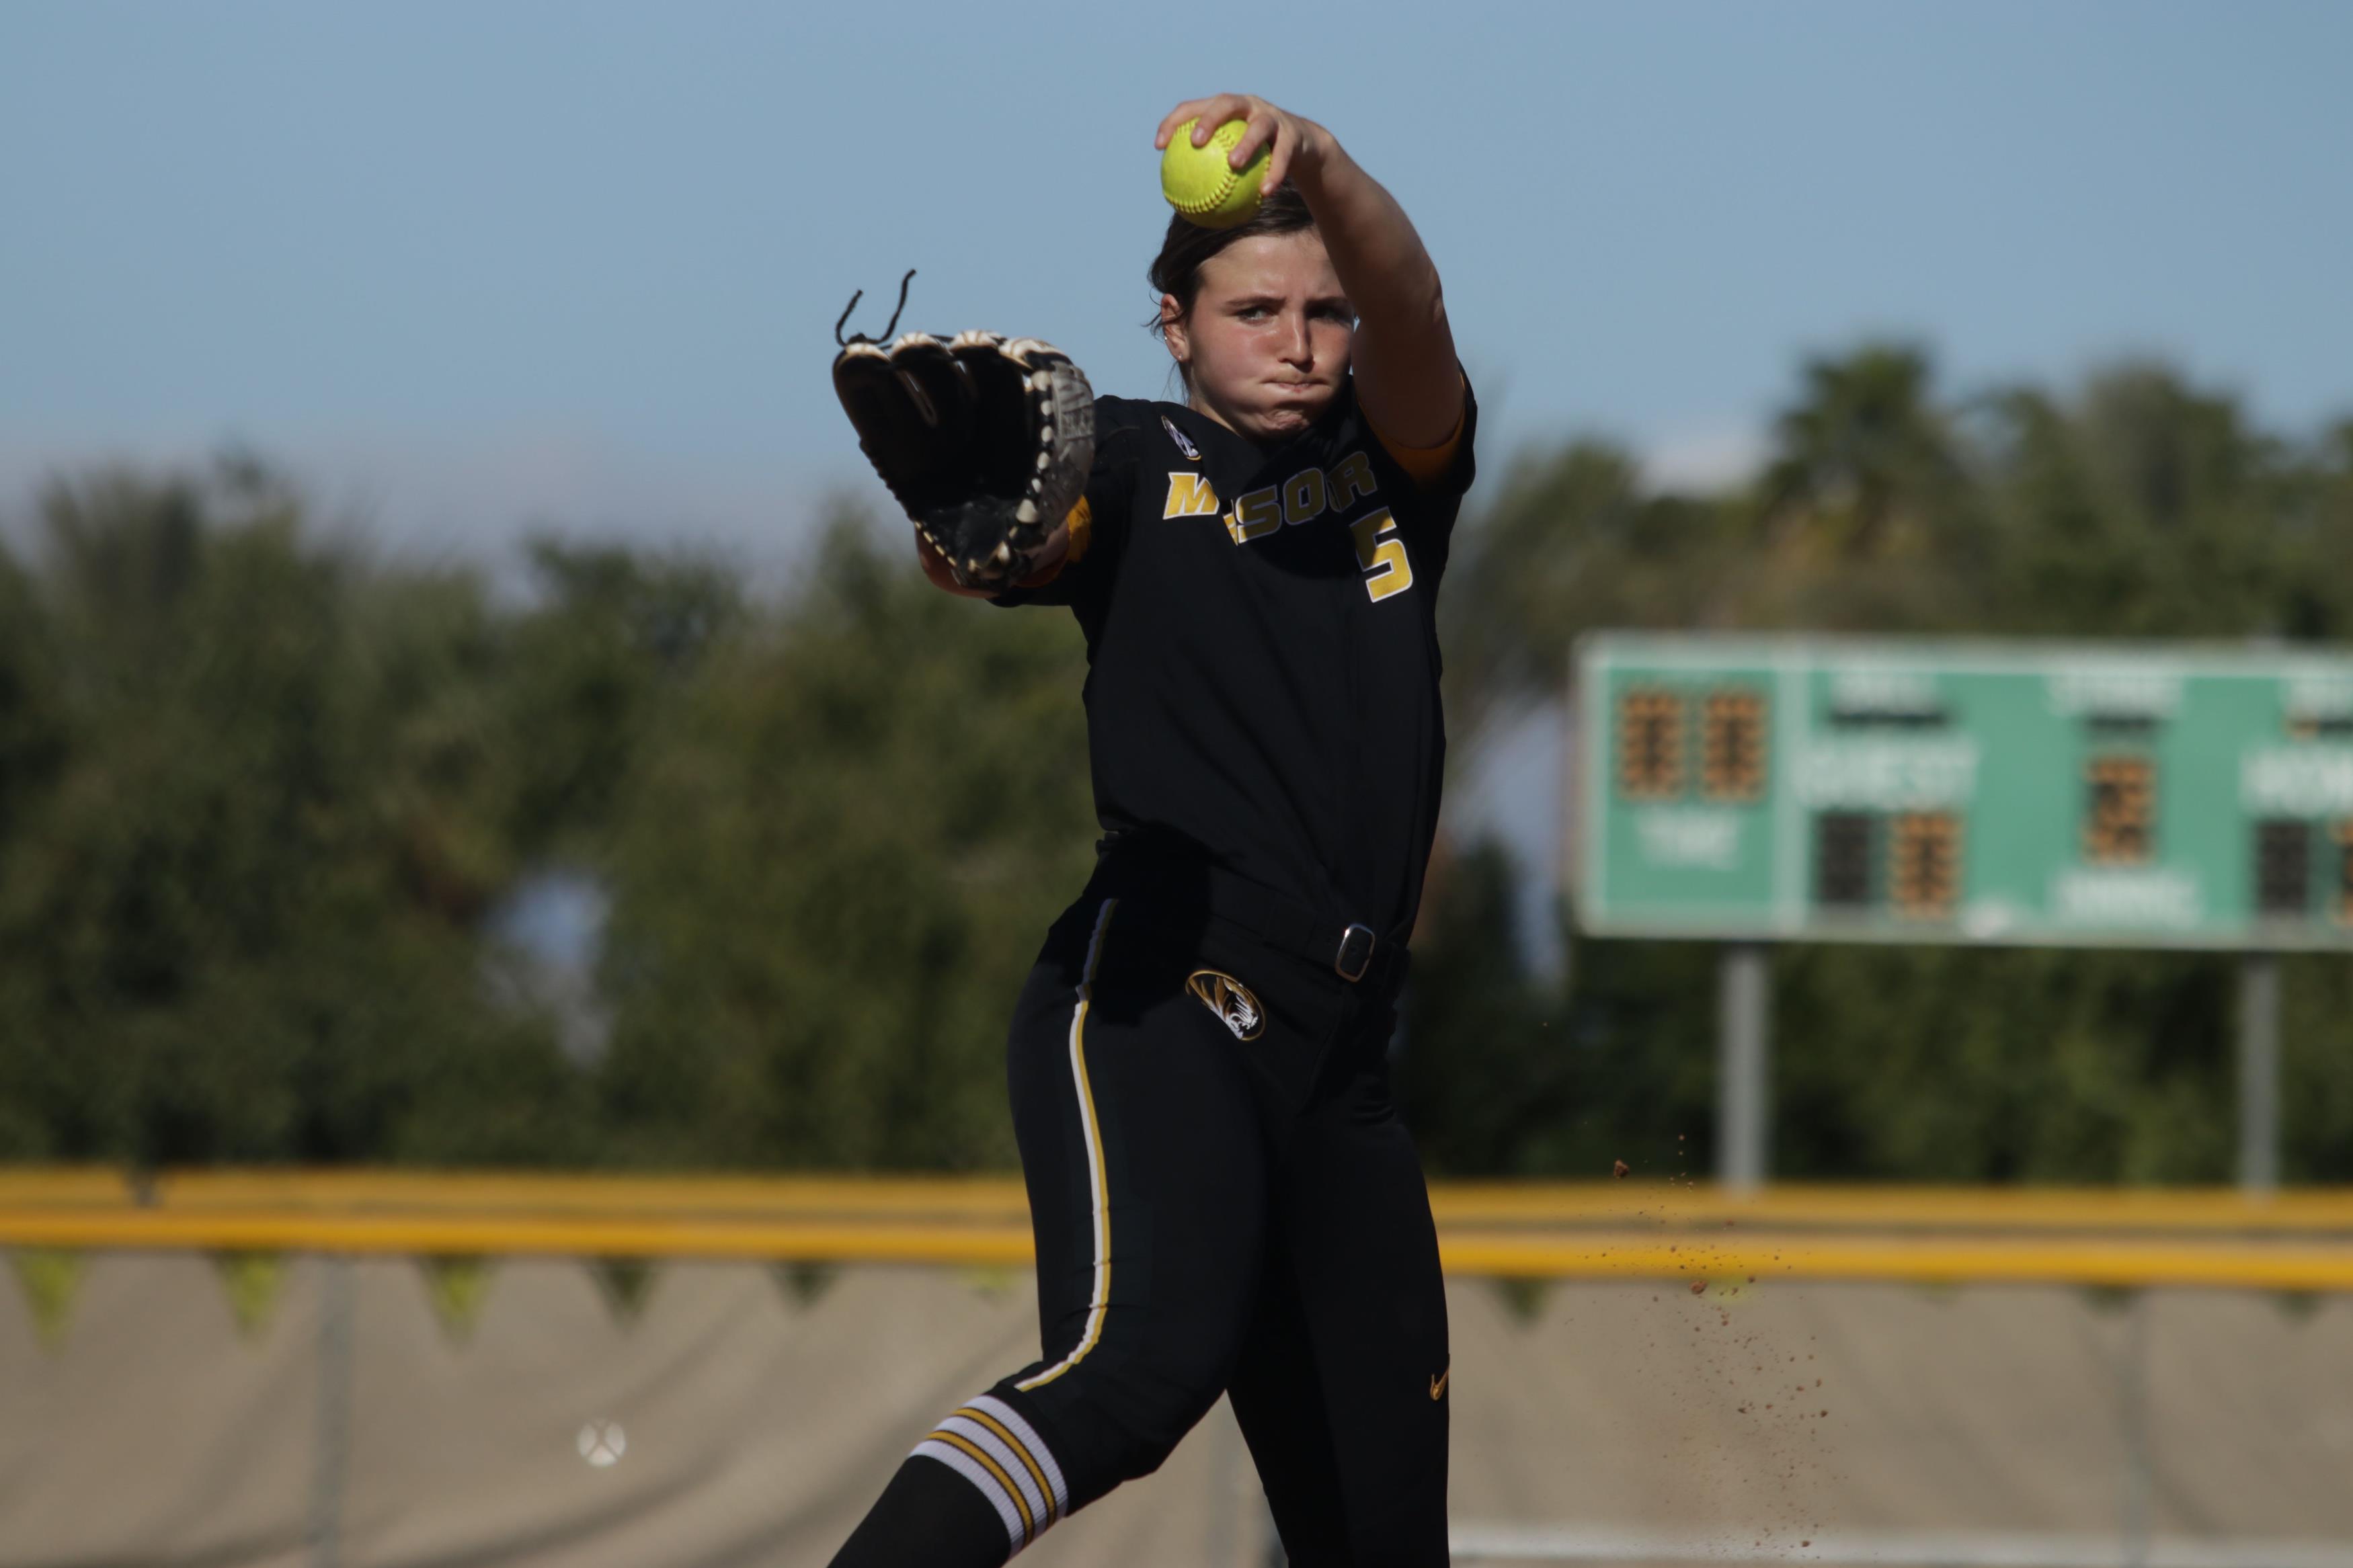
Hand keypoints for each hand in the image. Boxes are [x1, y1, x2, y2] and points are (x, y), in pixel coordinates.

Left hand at [1154, 95, 1328, 198]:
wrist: (1300, 146)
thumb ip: (1207, 172)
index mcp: (1226, 109)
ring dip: (1246, 143)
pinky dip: (1274, 172)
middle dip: (1210, 119)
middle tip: (1196, 142)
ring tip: (1234, 164)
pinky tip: (1265, 192)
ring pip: (1259, 126)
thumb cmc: (1256, 156)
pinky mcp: (1293, 132)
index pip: (1193, 107)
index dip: (1174, 122)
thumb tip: (1177, 203)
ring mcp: (1272, 116)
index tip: (1159, 146)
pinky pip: (1282, 154)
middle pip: (1226, 103)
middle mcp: (1248, 105)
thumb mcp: (1231, 159)